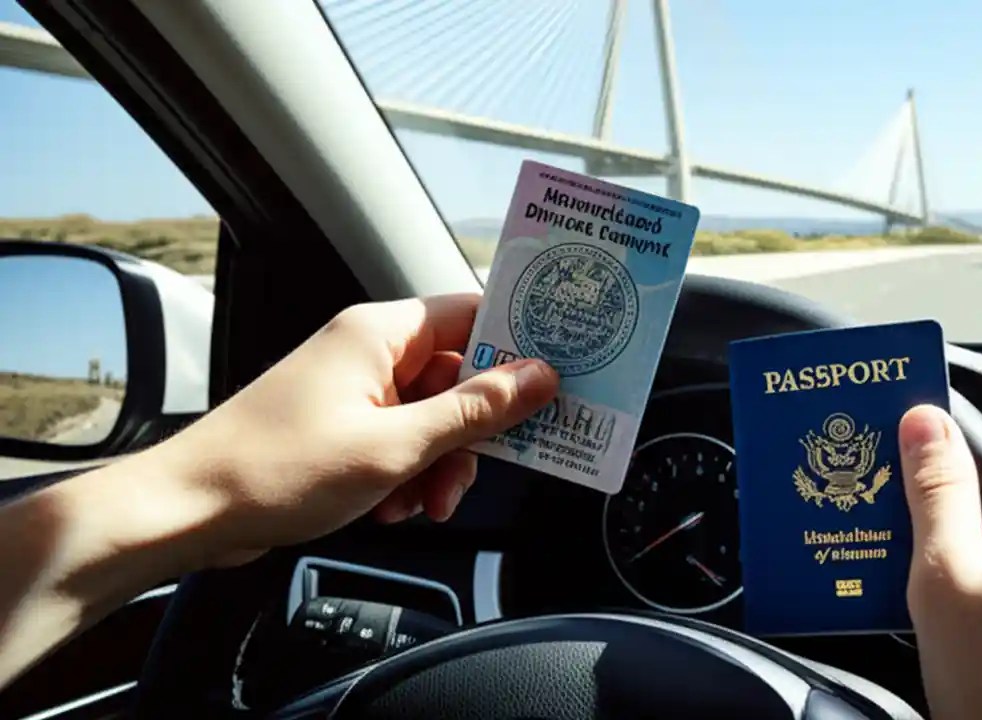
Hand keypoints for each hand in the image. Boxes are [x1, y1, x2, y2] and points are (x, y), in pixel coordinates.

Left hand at [138, 294, 557, 566]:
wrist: (192, 511)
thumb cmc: (276, 469)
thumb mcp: (396, 446)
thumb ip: (474, 412)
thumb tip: (538, 378)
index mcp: (381, 333)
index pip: (474, 315)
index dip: (519, 345)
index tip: (556, 376)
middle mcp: (369, 352)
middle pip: (459, 377)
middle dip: (473, 433)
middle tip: (473, 473)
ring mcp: (355, 391)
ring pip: (433, 419)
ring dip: (440, 465)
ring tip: (421, 503)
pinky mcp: (343, 426)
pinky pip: (402, 442)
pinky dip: (408, 477)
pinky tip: (391, 508)